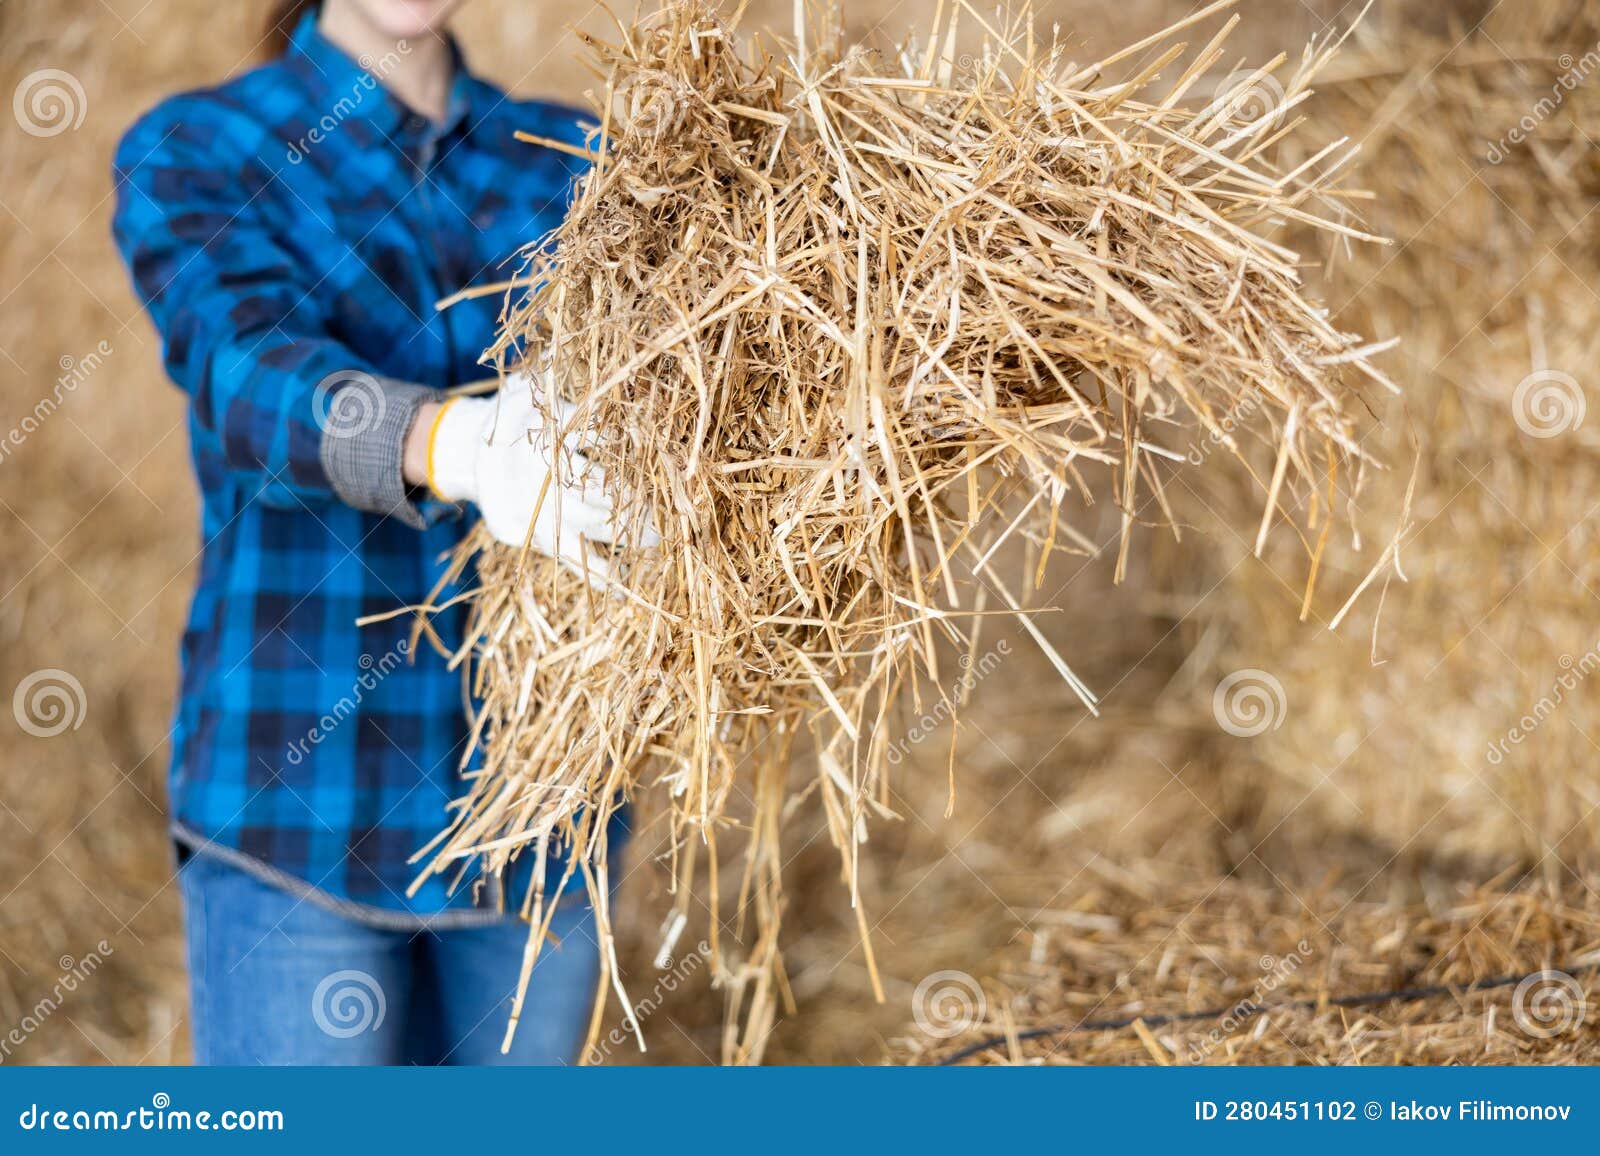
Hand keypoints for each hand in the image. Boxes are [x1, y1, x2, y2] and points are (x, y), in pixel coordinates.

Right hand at [416, 372, 658, 576]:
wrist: (464, 452)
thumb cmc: (515, 412)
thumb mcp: (531, 385)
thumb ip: (560, 370)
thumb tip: (595, 330)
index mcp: (548, 430)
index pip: (596, 437)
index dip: (630, 447)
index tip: (661, 457)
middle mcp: (542, 471)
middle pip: (600, 487)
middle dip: (638, 497)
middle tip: (674, 504)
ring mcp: (536, 507)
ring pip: (592, 525)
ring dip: (631, 533)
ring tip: (664, 536)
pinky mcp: (530, 535)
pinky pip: (570, 560)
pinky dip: (599, 575)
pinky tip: (626, 587)